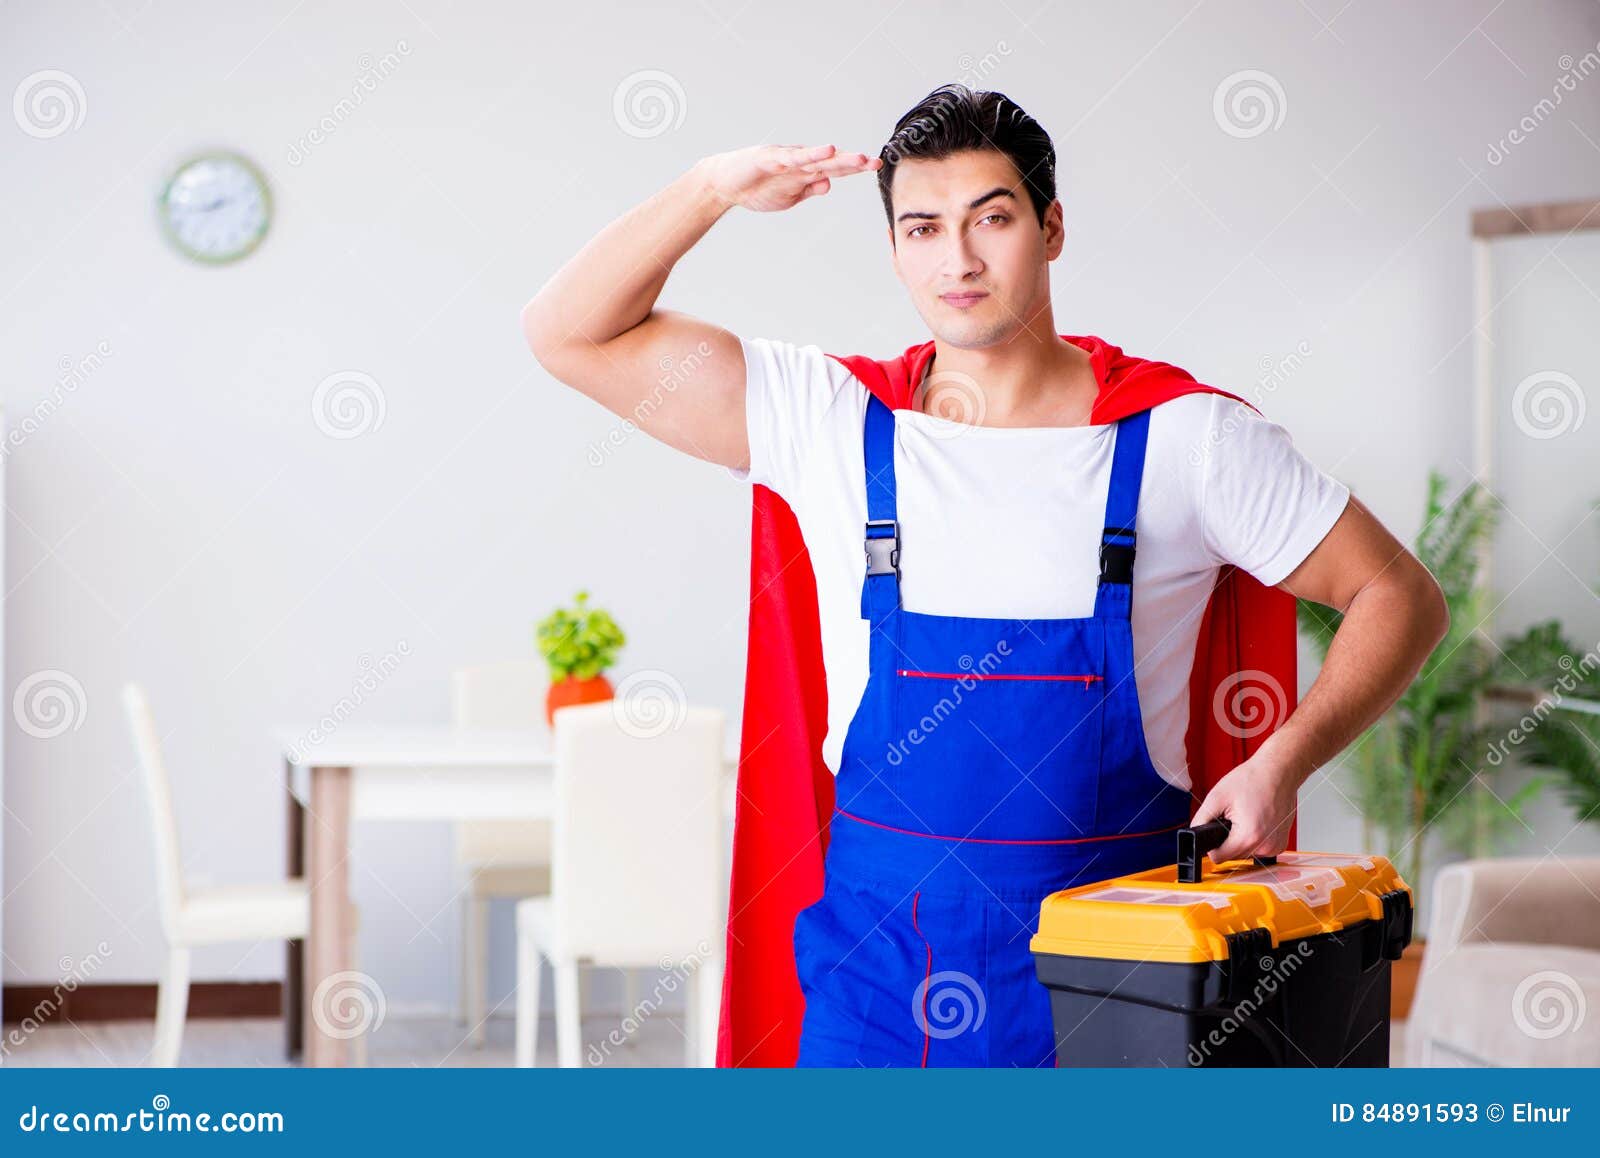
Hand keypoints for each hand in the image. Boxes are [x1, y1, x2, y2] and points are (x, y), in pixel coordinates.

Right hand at [697, 144, 880, 212]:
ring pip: (817, 159)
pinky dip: (811, 154)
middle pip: (832, 162)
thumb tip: (829, 184)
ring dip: (839, 158)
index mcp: (806, 173)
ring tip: (859, 158)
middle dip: (854, 163)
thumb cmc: (757, 188)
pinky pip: (794, 157)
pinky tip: (827, 150)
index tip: (876, 166)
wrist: (725, 183)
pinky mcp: (771, 158)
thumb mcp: (790, 197)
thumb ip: (809, 190)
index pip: (835, 170)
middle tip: (875, 162)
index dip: (855, 169)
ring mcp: (787, 159)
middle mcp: (800, 163)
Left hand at [1188, 752, 1299, 864]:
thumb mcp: (1217, 797)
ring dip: (1241, 839)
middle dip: (1227, 839)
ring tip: (1245, 816)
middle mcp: (1265, 846)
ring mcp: (1275, 846)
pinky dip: (1254, 838)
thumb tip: (1194, 834)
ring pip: (1246, 853)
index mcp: (1248, 836)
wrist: (1279, 772)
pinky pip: (1259, 848)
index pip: (1218, 857)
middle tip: (1232, 817)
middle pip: (1232, 856)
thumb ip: (1201, 820)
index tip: (1214, 832)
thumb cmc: (1253, 779)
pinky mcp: (1280, 844)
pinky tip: (1256, 821)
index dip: (1212, 845)